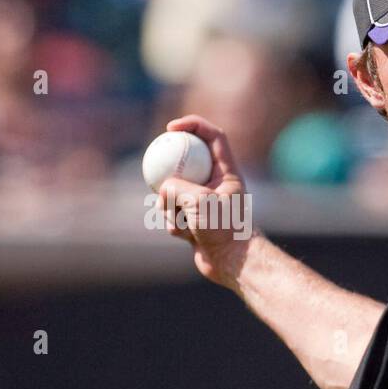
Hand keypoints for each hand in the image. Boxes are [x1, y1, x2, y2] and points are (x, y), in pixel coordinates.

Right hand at [156, 115, 255, 290]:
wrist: (232, 263)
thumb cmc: (224, 230)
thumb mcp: (199, 202)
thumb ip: (177, 187)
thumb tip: (162, 185)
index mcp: (227, 173)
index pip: (213, 136)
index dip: (193, 125)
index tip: (171, 128)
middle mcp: (217, 184)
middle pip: (186, 161)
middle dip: (169, 170)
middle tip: (155, 170)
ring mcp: (203, 201)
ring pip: (173, 190)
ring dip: (169, 206)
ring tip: (181, 221)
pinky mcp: (193, 219)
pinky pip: (172, 213)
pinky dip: (173, 223)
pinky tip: (185, 236)